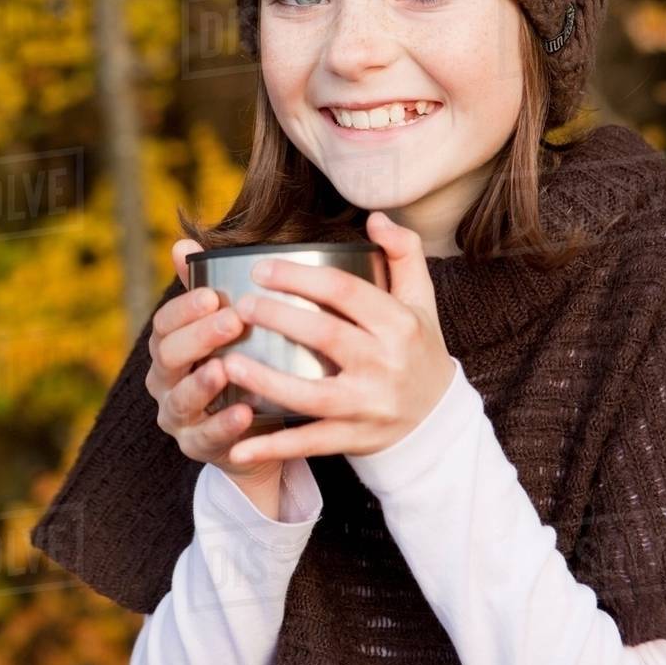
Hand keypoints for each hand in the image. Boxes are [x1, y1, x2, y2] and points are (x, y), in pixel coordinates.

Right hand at [144, 239, 286, 488]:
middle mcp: (165, 381)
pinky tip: (244, 412)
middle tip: (232, 321)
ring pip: (180, 400)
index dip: (183, 310)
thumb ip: (203, 288)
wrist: (256, 426)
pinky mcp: (198, 448)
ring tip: (225, 369)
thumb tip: (181, 243)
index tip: (211, 295)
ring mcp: (179, 417)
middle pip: (168, 358)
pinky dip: (223, 426)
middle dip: (198, 338)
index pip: (164, 324)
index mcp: (169, 347)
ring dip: (202, 384)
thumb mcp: (224, 326)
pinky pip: (206, 439)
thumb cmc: (239, 362)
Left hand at [221, 212, 456, 465]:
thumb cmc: (418, 348)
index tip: (260, 269)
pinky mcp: (354, 439)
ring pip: (311, 394)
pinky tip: (236, 445)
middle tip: (240, 306)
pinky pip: (309, 443)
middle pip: (325, 336)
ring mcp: (368, 405)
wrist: (438, 418)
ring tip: (227, 362)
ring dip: (266, 380)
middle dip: (278, 318)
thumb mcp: (420, 298)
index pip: (345, 292)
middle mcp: (385, 363)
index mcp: (398, 323)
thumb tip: (376, 217)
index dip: (300, 277)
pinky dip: (272, 446)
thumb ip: (404, 252)